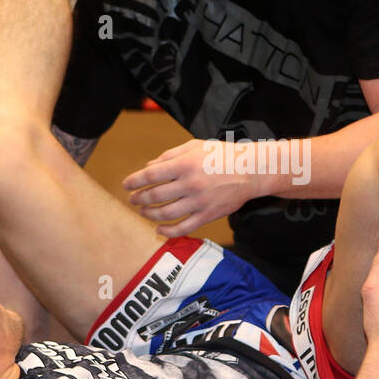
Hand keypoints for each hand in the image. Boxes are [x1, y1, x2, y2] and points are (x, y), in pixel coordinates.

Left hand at [123, 137, 260, 236]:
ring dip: (149, 214)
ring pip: (166, 214)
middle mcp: (191, 184)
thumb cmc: (223, 155)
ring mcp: (199, 202)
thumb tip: (148, 166)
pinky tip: (159, 229)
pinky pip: (184, 228)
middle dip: (139, 199)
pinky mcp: (208, 215)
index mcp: (186, 164)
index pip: (151, 175)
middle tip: (132, 199)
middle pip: (155, 196)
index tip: (127, 185)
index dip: (135, 181)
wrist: (252, 171)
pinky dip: (168, 231)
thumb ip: (170, 155)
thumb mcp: (196, 146)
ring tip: (143, 211)